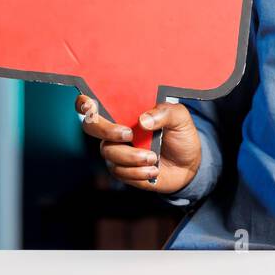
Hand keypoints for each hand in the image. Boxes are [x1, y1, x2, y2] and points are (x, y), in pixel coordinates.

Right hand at [74, 94, 201, 192]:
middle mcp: (115, 129)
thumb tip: (142, 120)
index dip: (85, 103)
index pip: (94, 103)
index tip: (91, 106)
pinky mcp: (122, 170)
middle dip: (107, 130)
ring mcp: (116, 150)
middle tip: (129, 135)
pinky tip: (153, 170)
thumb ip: (165, 112)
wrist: (188, 165)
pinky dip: (138, 172)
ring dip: (132, 157)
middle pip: (91, 126)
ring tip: (153, 158)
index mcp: (126, 111)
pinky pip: (120, 172)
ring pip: (109, 152)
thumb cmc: (180, 136)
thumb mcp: (180, 118)